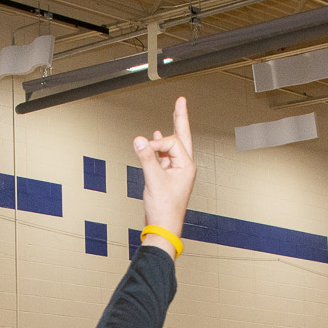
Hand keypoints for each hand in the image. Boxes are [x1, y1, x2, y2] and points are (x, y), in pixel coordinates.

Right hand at [131, 96, 196, 249]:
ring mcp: (177, 172)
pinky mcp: (168, 177)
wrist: (163, 227)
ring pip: (172, 146)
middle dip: (180, 118)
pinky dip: (160, 148)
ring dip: (168, 133)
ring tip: (175, 112)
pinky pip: (165, 157)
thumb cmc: (165, 209)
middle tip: (181, 101)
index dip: (157, 144)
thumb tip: (140, 140)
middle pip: (182, 137)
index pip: (172, 143)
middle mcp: (184, 167)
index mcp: (187, 166)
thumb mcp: (154, 181)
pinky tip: (156, 140)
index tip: (145, 150)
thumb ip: (146, 158)